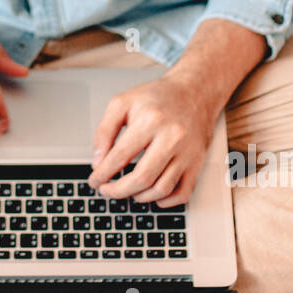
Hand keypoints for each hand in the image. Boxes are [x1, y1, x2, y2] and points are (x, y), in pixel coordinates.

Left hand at [86, 72, 221, 207]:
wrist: (194, 91)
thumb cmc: (157, 97)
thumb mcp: (122, 103)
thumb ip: (104, 131)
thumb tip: (98, 162)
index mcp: (150, 120)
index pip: (120, 157)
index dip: (103, 173)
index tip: (94, 180)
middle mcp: (172, 137)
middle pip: (141, 178)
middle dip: (118, 190)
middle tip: (107, 190)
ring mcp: (187, 152)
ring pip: (161, 189)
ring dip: (139, 196)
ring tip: (127, 190)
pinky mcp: (197, 162)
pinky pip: (183, 193)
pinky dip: (166, 201)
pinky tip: (152, 195)